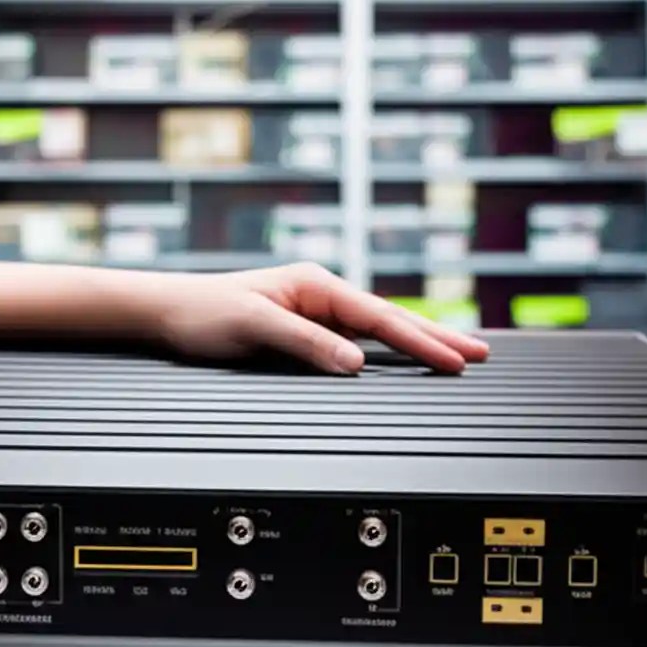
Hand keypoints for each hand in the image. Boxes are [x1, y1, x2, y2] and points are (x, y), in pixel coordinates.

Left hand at [152, 262, 489, 374]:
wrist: (166, 314)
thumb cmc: (203, 312)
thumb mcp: (255, 326)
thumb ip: (306, 344)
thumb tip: (356, 363)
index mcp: (315, 284)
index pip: (379, 317)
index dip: (421, 340)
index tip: (455, 358)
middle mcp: (319, 295)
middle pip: (389, 319)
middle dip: (436, 337)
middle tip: (480, 354)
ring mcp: (314, 312)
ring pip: (377, 330)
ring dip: (417, 342)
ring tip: (458, 354)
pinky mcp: (304, 330)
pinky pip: (356, 339)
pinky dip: (387, 348)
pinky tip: (404, 355)